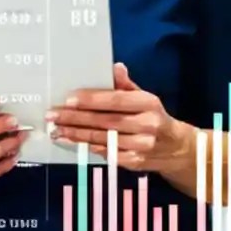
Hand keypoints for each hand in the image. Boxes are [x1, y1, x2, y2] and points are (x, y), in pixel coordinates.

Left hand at [45, 63, 194, 172]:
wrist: (177, 149)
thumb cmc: (154, 117)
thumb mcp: (145, 98)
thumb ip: (127, 85)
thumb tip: (115, 67)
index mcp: (149, 104)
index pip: (116, 101)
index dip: (91, 100)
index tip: (68, 99)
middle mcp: (147, 125)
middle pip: (105, 121)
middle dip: (75, 119)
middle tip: (53, 116)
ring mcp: (141, 146)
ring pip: (102, 139)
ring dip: (76, 134)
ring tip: (56, 129)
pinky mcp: (135, 162)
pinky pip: (106, 154)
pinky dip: (87, 147)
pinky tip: (71, 142)